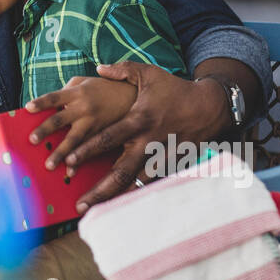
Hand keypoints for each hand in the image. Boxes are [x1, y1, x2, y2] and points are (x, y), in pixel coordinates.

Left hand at [24, 75, 137, 173]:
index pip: (55, 97)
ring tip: (49, 164)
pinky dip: (80, 162)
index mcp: (78, 93)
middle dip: (45, 130)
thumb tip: (54, 100)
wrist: (135, 95)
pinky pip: (89, 150)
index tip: (28, 108)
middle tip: (32, 140)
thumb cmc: (107, 87)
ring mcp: (94, 123)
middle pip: (61, 120)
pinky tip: (70, 174)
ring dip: (61, 153)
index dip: (42, 102)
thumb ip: (70, 88)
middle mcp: (84, 108)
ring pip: (75, 140)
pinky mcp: (104, 135)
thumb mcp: (87, 81)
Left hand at [60, 62, 228, 213]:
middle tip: (79, 204)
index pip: (109, 138)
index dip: (89, 150)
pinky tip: (119, 206)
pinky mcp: (171, 164)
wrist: (210, 106)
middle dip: (99, 190)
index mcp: (139, 120)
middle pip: (120, 172)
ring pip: (135, 183)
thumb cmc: (175, 89)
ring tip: (94, 211)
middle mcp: (148, 142)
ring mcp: (160, 156)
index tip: (69, 160)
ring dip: (115, 197)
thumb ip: (122, 70)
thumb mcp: (149, 74)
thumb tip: (98, 68)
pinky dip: (135, 194)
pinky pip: (151, 183)